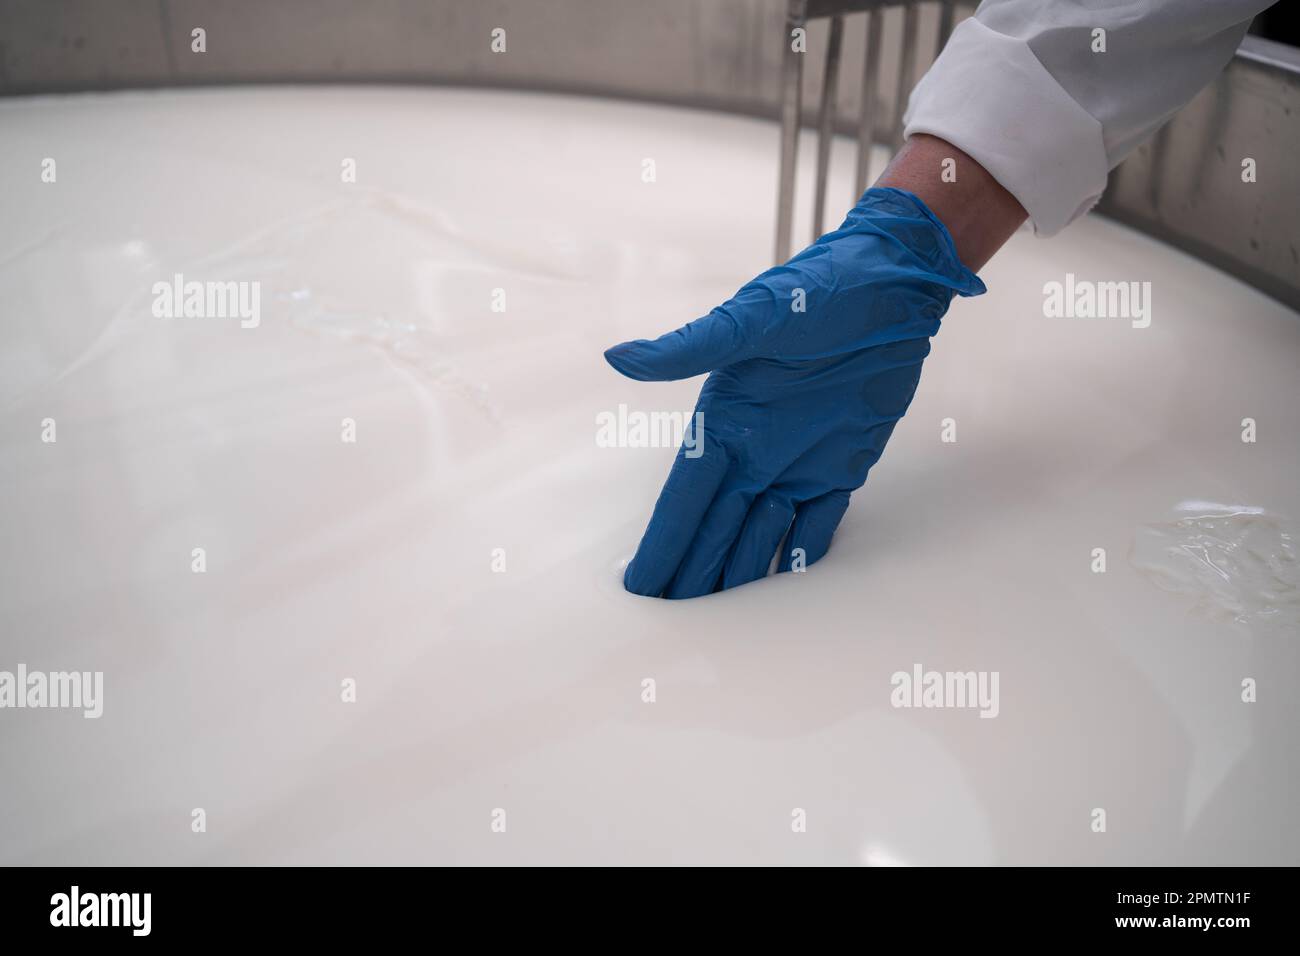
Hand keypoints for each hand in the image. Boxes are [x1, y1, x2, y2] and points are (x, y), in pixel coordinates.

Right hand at [604, 187, 984, 598]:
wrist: (893, 283)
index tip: (639, 587)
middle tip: (673, 627)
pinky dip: (802, 555)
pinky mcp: (843, 466)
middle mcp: (754, 449)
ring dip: (741, 574)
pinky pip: (818, 524)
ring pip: (761, 536)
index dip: (663, 544)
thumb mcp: (752, 319)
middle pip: (716, 528)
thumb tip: (618, 358)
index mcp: (723, 421)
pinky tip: (786, 589)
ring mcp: (798, 462)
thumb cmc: (820, 291)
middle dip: (693, 575)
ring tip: (722, 622)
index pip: (684, 498)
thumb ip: (689, 347)